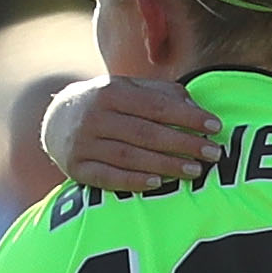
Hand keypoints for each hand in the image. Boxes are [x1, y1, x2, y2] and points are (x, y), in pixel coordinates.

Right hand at [49, 76, 216, 194]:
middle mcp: (94, 116)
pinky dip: (132, 180)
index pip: (156, 106)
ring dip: (165, 165)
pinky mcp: (76, 168)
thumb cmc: (108, 104)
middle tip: (213, 154)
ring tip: (195, 171)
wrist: (56, 119)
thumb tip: (196, 109)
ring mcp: (83, 143)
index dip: (187, 117)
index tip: (215, 126)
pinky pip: (108, 177)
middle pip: (145, 133)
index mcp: (110, 91)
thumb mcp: (130, 90)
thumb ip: (163, 95)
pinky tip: (157, 182)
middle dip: (183, 143)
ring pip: (129, 156)